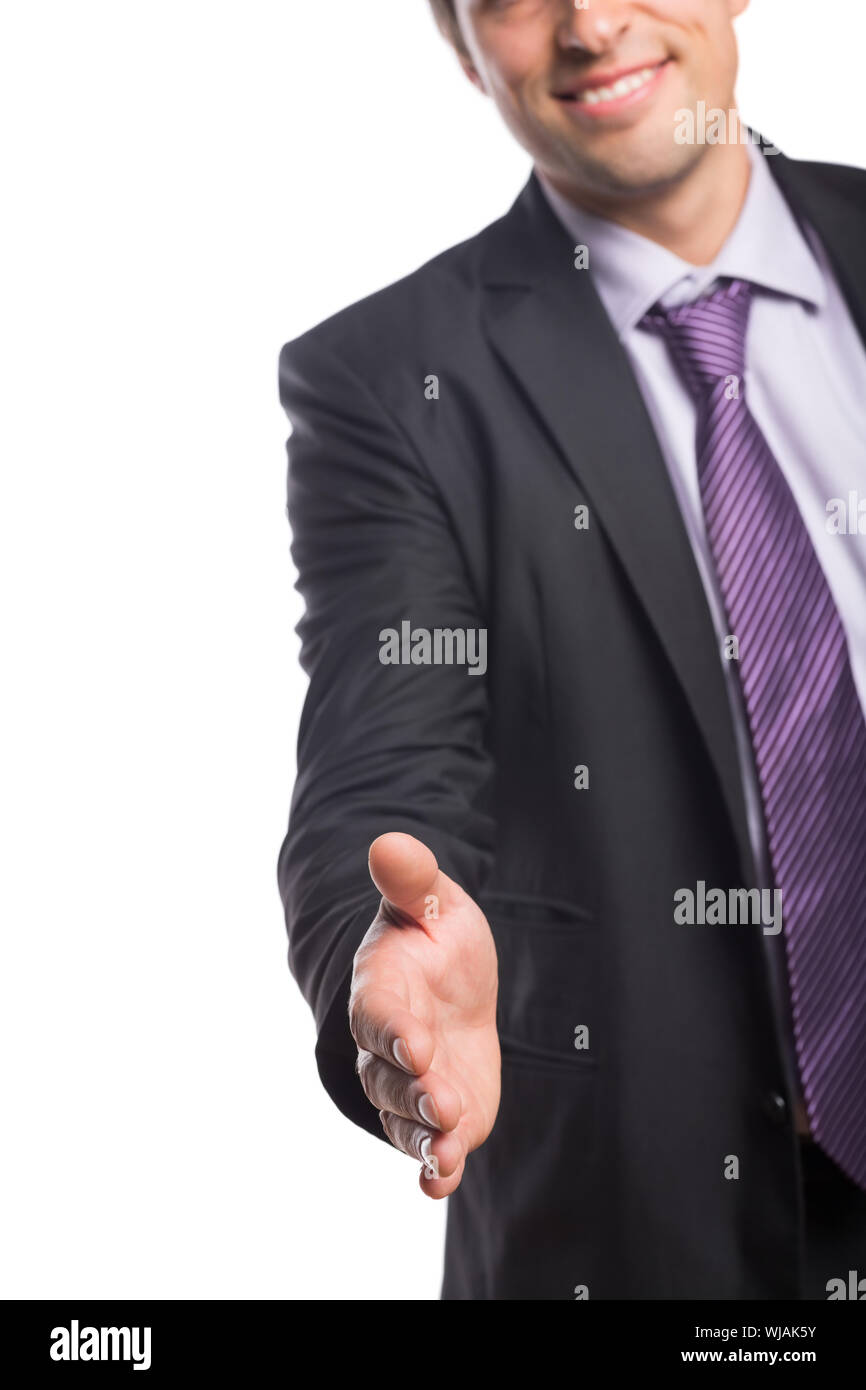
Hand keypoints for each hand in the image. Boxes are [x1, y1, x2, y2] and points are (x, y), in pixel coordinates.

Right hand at [349, 832, 500, 1197]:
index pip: (378, 1012)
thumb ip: (411, 880)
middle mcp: (385, 1044)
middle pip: (389, 1075)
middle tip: (443, 1101)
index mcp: (380, 988)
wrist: (449, 983)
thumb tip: (389, 840)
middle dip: (415, 1090)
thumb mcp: (430, 901)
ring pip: (405, 1117)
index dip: (394, 1029)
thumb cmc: (432, 936)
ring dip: (425, 1135)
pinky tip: (439, 1182)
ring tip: (447, 1149)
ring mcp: (410, 1084)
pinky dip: (432, 1168)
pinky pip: (427, 1147)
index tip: (416, 1042)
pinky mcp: (438, 1116)